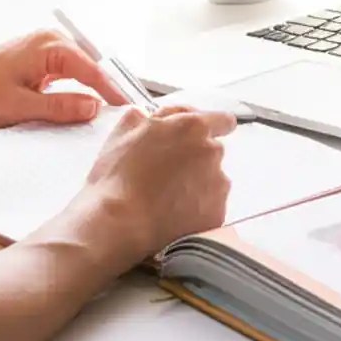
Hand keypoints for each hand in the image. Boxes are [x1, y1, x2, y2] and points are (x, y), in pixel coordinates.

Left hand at [0, 29, 128, 131]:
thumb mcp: (19, 106)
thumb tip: (95, 106)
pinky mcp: (35, 61)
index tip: (129, 110)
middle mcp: (48, 41)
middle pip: (90, 67)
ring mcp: (42, 49)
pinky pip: (67, 74)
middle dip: (106, 88)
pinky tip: (85, 105)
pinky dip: (77, 88)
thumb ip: (60, 106)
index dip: (112, 91)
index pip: (92, 70)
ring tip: (110, 110)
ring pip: (80, 70)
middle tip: (125, 113)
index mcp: (48, 45)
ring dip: (92, 89)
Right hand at [86, 105, 235, 259]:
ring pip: (213, 180)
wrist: (120, 224)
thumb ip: (147, 117)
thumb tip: (154, 116)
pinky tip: (174, 214)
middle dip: (196, 159)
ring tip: (167, 198)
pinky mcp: (217, 212)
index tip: (200, 139)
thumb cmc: (118, 179)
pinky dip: (198, 209)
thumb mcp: (124, 133)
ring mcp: (218, 183)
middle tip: (168, 173)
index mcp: (192, 128)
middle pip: (213, 152)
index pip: (223, 120)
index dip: (213, 127)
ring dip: (197, 184)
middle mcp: (212, 152)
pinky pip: (211, 206)